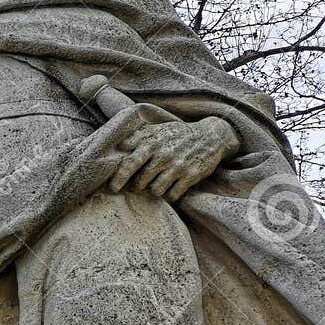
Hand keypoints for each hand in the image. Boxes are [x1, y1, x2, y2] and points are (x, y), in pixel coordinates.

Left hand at [110, 116, 238, 200]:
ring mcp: (178, 166)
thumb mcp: (157, 129)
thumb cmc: (177, 134)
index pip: (129, 163)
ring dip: (153, 191)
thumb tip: (117, 144)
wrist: (211, 135)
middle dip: (137, 186)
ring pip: (155, 190)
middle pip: (140, 181)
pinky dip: (169, 195)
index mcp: (152, 143)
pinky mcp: (191, 176)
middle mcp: (164, 155)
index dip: (118, 178)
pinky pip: (172, 195)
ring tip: (156, 184)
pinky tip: (170, 188)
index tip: (113, 188)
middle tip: (139, 185)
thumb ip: (136, 137)